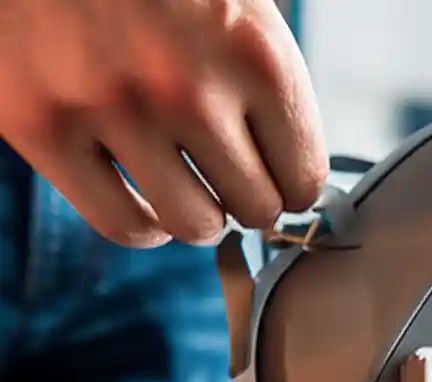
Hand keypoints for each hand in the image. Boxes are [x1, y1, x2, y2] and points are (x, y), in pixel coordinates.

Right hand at [0, 0, 326, 247]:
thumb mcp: (238, 4)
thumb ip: (263, 81)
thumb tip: (293, 173)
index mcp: (255, 53)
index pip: (306, 175)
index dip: (292, 184)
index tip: (278, 179)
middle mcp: (190, 87)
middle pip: (256, 206)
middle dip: (249, 199)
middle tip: (229, 179)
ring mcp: (113, 110)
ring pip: (194, 225)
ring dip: (199, 217)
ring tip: (189, 189)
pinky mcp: (42, 127)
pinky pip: (121, 224)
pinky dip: (143, 225)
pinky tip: (145, 201)